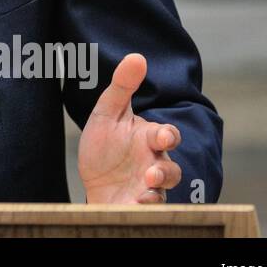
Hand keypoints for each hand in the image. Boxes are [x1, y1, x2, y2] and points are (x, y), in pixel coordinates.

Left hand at [78, 53, 181, 204]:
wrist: (93, 182)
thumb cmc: (104, 146)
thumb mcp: (107, 114)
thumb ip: (122, 86)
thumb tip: (137, 56)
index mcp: (148, 139)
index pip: (168, 135)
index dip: (168, 136)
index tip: (161, 137)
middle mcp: (154, 163)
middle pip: (173, 169)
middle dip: (166, 171)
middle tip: (152, 171)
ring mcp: (149, 187)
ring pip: (164, 191)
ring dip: (157, 189)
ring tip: (145, 186)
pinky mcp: (139, 205)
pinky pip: (151, 210)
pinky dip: (146, 206)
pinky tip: (135, 202)